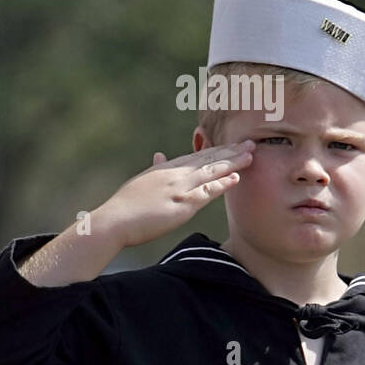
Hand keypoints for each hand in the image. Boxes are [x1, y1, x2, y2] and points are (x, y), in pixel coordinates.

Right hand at [93, 140, 254, 249]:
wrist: (113, 221)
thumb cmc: (123, 207)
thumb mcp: (140, 182)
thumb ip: (154, 169)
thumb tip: (159, 155)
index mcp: (166, 169)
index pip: (196, 156)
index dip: (216, 150)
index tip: (231, 145)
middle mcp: (175, 174)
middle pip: (208, 159)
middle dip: (231, 150)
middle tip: (251, 142)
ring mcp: (178, 189)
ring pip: (211, 171)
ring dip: (233, 162)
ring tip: (251, 154)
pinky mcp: (180, 206)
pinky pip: (206, 193)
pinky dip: (222, 184)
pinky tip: (237, 177)